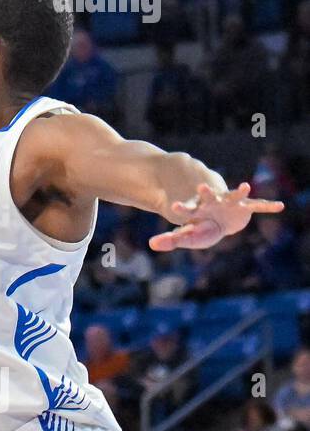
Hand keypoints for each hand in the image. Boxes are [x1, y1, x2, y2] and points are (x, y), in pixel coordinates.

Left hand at [149, 182, 283, 251]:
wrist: (218, 216)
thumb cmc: (200, 226)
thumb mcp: (185, 234)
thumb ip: (170, 239)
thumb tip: (151, 244)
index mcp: (196, 210)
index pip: (187, 210)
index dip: (182, 209)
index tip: (174, 207)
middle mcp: (211, 203)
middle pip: (207, 196)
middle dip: (206, 192)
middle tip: (202, 187)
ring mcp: (228, 203)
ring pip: (233, 195)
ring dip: (238, 191)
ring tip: (246, 186)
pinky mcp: (243, 206)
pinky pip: (256, 206)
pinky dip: (267, 206)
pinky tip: (279, 206)